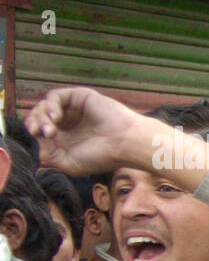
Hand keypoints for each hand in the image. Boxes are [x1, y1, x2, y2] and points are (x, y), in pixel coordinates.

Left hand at [25, 87, 150, 175]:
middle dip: (34, 123)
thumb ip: (48, 155)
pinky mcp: (79, 97)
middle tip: (41, 133)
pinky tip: (56, 118)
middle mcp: (68, 122)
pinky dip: (50, 106)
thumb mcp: (69, 164)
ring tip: (50, 129)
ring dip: (41, 117)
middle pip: (38, 115)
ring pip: (44, 105)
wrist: (124, 144)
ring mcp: (73, 109)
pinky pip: (55, 96)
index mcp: (65, 137)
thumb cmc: (102, 156)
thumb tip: (37, 141)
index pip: (39, 129)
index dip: (33, 131)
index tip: (37, 137)